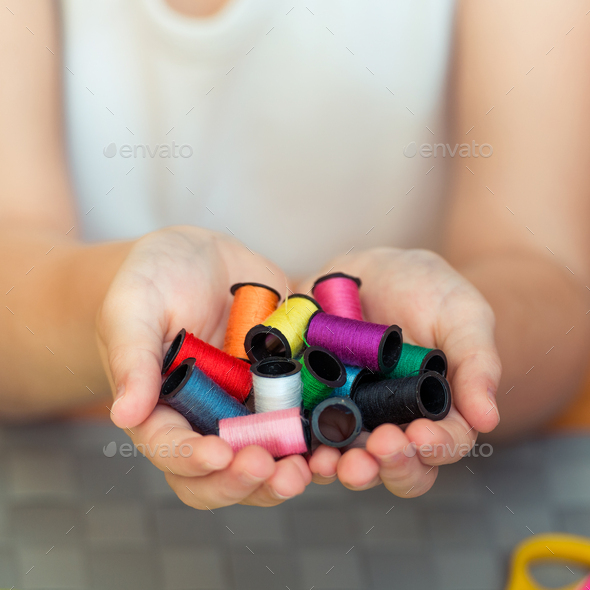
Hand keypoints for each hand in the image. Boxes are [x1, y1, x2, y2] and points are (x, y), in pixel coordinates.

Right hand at [97, 226, 310, 507]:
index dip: (192, 460)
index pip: (171, 450)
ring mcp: (249, 406)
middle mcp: (207, 419)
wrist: (202, 259)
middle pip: (223, 473)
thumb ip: (132, 357)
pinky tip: (343, 432)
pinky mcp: (285, 387)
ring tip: (314, 466)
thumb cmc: (153, 279)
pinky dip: (324, 433)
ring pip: (270, 457)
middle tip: (275, 472)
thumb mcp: (132, 308)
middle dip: (248, 481)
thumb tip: (125, 413)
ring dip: (291, 470)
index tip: (217, 454)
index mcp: (162, 410)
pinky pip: (305, 419)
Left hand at [302, 247, 501, 495]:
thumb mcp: (462, 315)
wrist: (374, 270)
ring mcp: (348, 413)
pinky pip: (301, 428)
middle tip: (377, 448)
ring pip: (344, 456)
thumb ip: (475, 362)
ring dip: (336, 466)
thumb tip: (486, 419)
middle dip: (385, 464)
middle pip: (392, 463)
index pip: (442, 445)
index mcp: (434, 411)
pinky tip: (292, 439)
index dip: (434, 448)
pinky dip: (297, 440)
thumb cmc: (428, 290)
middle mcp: (391, 422)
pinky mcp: (310, 398)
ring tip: (329, 461)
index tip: (420, 436)